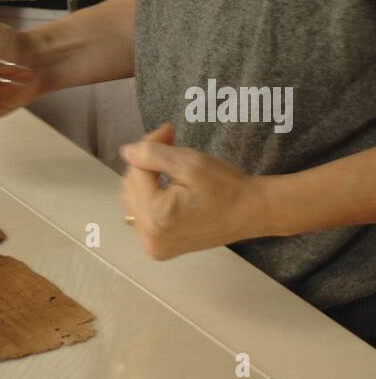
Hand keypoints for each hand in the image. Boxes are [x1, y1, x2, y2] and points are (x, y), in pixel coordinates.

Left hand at [120, 122, 266, 257]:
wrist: (250, 212)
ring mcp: (155, 246)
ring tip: (169, 165)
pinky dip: (151, 197)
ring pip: (134, 200)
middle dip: (146, 163)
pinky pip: (144, 215)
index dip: (149, 146)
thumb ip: (151, 153)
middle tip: (168, 141)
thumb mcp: (189, 162)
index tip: (168, 130)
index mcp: (156, 217)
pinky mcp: (161, 248)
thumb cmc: (226, 188)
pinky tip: (166, 187)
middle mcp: (151, 238)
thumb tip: (126, 151)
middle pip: (131, 187)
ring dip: (146, 179)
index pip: (136, 171)